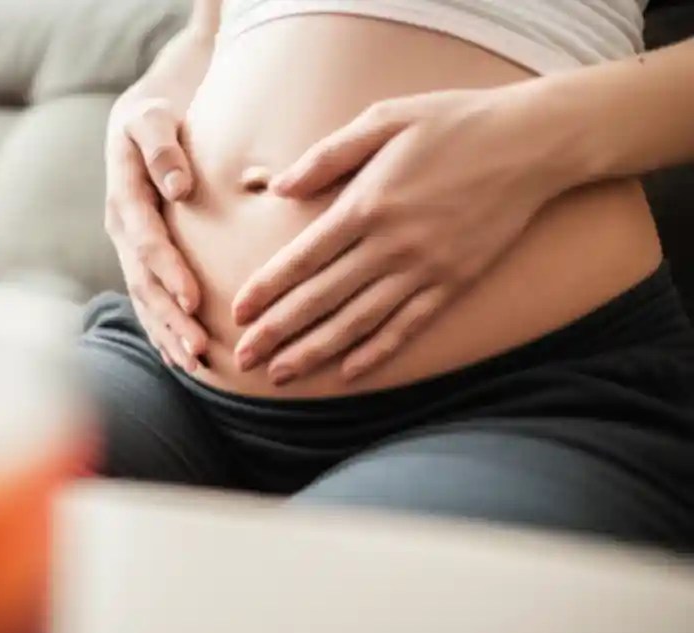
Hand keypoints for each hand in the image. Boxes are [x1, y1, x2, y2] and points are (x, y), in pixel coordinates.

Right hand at [105, 96, 207, 370]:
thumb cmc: (157, 113)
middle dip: (171, 319)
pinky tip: (180, 360)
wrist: (140, 117)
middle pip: (144, 283)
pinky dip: (162, 331)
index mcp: (124, 197)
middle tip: (199, 351)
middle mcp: (121, 229)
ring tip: (196, 366)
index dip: (168, 272)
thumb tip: (178, 187)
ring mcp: (126, 248)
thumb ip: (162, 147)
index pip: (146, 242)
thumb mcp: (153, 116)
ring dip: (168, 334)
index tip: (194, 300)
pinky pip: (147, 301)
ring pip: (145, 300)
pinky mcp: (138, 258)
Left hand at [231, 85, 574, 382]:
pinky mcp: (455, 282)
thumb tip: (277, 187)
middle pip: (322, 298)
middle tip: (244, 359)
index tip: (237, 314)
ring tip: (281, 376)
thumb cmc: (451, 123)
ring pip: (359, 322)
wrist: (532, 142)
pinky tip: (349, 374)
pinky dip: (377, 352)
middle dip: (278, 332)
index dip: (267, 289)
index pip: (302, 258)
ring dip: (316, 351)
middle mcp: (391, 244)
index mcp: (366, 204)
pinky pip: (409, 326)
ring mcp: (425, 268)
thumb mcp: (383, 118)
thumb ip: (327, 156)